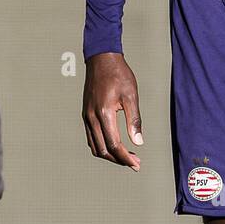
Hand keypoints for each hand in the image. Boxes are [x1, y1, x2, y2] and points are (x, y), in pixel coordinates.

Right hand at [82, 52, 142, 170]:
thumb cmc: (119, 74)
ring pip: (95, 146)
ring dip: (110, 155)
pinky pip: (91, 137)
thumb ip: (134, 120)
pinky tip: (114, 145)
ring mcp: (86, 116)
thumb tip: (138, 142)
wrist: (101, 59)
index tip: (137, 164)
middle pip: (103, 150)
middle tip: (135, 163)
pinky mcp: (85, 114)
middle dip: (119, 160)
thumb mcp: (131, 95)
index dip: (125, 158)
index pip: (113, 145)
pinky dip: (102, 146)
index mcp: (103, 113)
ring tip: (126, 156)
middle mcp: (91, 117)